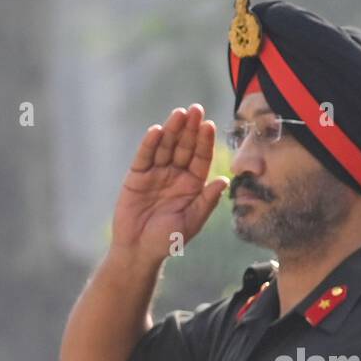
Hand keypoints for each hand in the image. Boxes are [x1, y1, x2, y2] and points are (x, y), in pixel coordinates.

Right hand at [111, 104, 228, 265]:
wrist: (138, 250)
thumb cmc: (167, 241)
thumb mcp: (191, 221)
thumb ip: (206, 201)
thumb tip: (224, 180)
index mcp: (192, 186)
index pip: (200, 159)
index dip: (204, 142)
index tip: (209, 125)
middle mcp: (175, 176)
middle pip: (184, 147)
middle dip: (190, 129)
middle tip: (196, 110)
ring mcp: (156, 174)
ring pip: (165, 147)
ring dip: (172, 130)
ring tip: (179, 114)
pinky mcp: (137, 176)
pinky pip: (144, 157)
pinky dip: (149, 144)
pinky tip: (157, 131)